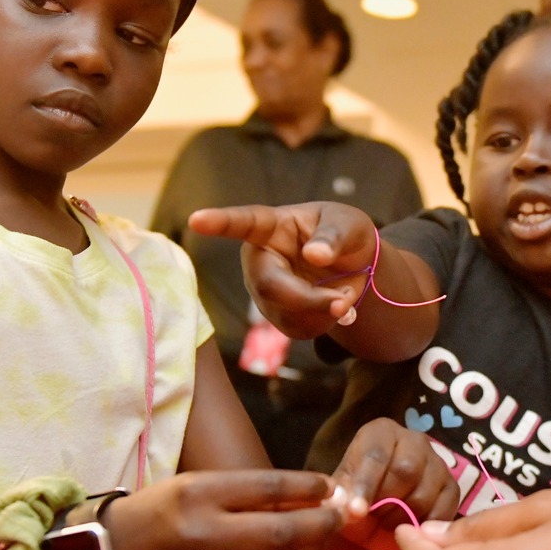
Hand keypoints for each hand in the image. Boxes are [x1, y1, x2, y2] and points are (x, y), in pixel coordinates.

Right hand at [96, 470, 343, 549]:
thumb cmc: (163, 508)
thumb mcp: (198, 484)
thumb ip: (248, 491)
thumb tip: (309, 495)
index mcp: (199, 495)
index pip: (268, 487)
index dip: (308, 487)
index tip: (330, 485)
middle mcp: (205, 534)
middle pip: (282, 531)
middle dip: (321, 523)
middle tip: (342, 513)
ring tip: (326, 535)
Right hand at [187, 203, 378, 338]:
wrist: (354, 265)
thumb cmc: (345, 233)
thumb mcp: (349, 224)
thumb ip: (334, 237)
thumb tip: (314, 255)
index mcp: (271, 226)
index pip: (243, 223)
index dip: (218, 223)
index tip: (196, 220)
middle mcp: (259, 259)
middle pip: (268, 285)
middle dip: (308, 299)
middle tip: (343, 300)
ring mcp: (263, 289)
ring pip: (283, 313)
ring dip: (323, 312)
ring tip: (344, 295)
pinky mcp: (275, 314)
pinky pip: (296, 330)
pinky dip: (325, 323)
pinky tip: (334, 308)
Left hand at [330, 417, 462, 549]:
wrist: (374, 517)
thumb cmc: (354, 499)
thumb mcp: (339, 495)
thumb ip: (340, 498)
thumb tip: (347, 506)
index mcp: (381, 432)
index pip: (376, 455)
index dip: (365, 485)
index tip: (355, 511)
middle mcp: (414, 440)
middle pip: (406, 470)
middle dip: (385, 501)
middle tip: (373, 516)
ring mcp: (437, 463)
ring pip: (423, 493)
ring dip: (402, 517)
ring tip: (386, 522)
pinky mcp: (452, 488)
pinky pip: (442, 509)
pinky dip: (423, 525)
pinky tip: (408, 527)